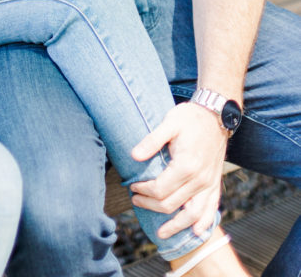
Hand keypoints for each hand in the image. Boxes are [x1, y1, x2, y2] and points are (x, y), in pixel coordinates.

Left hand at [130, 102, 227, 238]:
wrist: (216, 115)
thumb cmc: (190, 118)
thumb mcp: (169, 123)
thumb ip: (151, 140)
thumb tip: (133, 156)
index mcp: (186, 165)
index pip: (160, 189)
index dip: (143, 191)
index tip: (132, 186)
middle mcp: (199, 179)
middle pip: (171, 204)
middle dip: (151, 205)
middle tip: (136, 200)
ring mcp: (209, 183)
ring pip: (192, 214)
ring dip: (176, 226)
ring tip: (162, 234)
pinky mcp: (215, 184)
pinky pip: (211, 209)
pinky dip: (204, 223)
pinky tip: (197, 232)